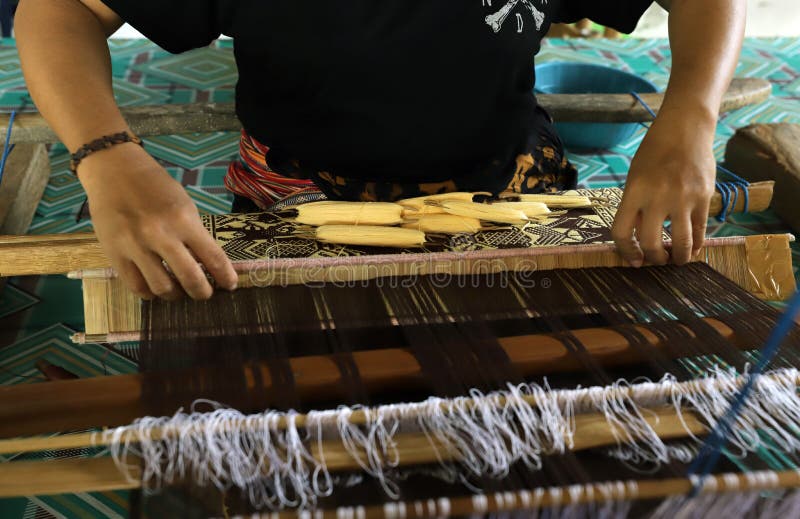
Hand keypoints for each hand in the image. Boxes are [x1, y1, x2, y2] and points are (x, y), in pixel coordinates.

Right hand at [79, 143, 237, 299]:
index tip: (231, 285)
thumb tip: (209, 265)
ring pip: (162, 288)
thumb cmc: (155, 187)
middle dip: (202, 292)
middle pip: (190, 278)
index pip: (213, 257)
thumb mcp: (183, 205)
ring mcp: (135, 246)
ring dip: (175, 295)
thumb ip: (194, 234)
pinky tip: (155, 287)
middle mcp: (160, 235)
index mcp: (183, 220)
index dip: (225, 276)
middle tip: (204, 294)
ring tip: (178, 291)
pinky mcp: (114, 253)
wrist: (114, 171)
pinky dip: (149, 292)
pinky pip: (136, 286)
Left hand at [611, 113, 716, 266]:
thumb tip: (640, 239)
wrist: (685, 129)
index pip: (622, 232)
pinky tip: (692, 250)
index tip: (633, 260)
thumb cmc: (654, 153)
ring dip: (678, 258)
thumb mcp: (636, 177)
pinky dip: (696, 245)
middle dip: (653, 258)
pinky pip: (700, 230)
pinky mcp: (704, 197)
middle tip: (655, 260)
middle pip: (651, 243)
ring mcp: (683, 198)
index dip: (626, 251)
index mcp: (634, 191)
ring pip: (681, 243)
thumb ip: (636, 206)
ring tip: (675, 260)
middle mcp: (658, 197)